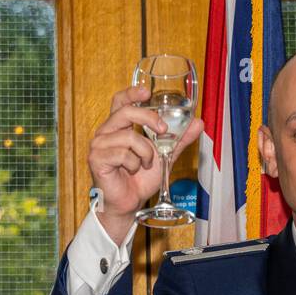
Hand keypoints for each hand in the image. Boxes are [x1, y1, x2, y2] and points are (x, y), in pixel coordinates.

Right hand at [87, 84, 204, 244]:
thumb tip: (198, 123)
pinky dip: (135, 164)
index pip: (120, 101)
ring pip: (129, 137)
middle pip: (125, 112)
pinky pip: (123, 154)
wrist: (130, 203)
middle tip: (164, 130)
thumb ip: (178, 139)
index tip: (146, 91)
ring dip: (145, 153)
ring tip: (145, 164)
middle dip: (148, 118)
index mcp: (119, 127)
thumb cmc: (141, 179)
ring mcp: (99, 145)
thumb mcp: (164, 155)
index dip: (131, 93)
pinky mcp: (97, 158)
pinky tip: (133, 171)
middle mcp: (106, 132)